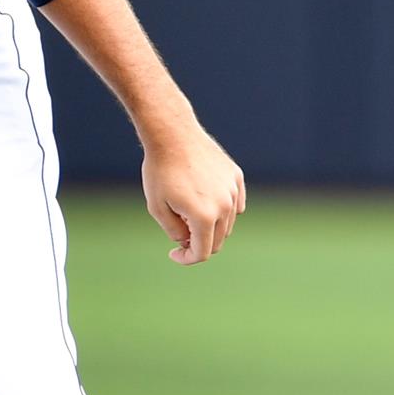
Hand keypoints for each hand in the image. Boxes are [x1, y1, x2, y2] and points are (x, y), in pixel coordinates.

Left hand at [141, 128, 245, 265]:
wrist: (172, 135)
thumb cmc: (160, 172)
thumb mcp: (157, 208)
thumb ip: (175, 232)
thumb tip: (189, 242)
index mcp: (205, 217)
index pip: (202, 252)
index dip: (187, 258)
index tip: (173, 253)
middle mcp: (225, 206)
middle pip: (217, 241)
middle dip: (199, 244)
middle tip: (180, 234)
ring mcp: (233, 190)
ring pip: (227, 223)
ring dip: (210, 226)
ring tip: (187, 214)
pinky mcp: (236, 177)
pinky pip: (235, 203)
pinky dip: (223, 210)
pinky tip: (207, 204)